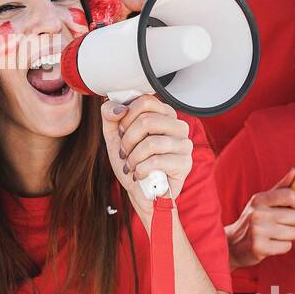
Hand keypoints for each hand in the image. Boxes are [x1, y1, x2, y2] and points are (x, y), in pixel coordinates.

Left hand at [101, 95, 191, 215]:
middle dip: (127, 140)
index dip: (126, 117)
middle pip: (146, 121)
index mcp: (164, 114)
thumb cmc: (132, 162)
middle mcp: (178, 126)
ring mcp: (184, 144)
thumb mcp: (115, 137)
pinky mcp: (185, 163)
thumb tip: (118, 107)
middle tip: (124, 152)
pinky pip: (157, 161)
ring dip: (133, 157)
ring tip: (131, 165)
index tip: (121, 131)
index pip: (145, 101)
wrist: (141, 192)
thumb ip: (110, 116)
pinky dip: (141, 170)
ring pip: (151, 143)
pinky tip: (140, 174)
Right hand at [225, 166, 294, 268]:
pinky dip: (282, 246)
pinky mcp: (260, 248)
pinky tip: (270, 243)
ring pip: (294, 233)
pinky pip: (287, 246)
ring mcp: (258, 231)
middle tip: (281, 223)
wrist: (232, 244)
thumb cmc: (253, 219)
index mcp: (260, 199)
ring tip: (274, 234)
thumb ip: (281, 187)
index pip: (291, 196)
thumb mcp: (263, 201)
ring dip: (288, 235)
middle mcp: (258, 213)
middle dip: (294, 222)